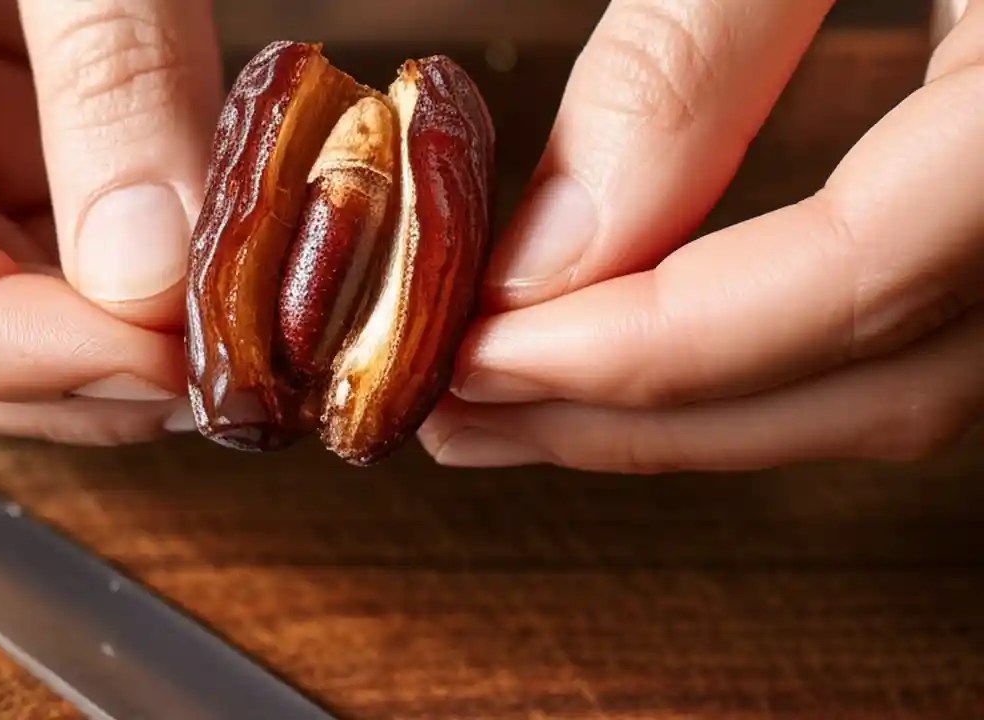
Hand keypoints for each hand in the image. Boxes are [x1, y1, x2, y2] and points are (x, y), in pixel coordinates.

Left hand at [421, 0, 983, 472]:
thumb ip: (693, 50)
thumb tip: (555, 250)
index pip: (861, 282)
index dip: (653, 350)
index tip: (476, 357)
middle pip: (878, 380)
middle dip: (648, 418)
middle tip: (463, 418)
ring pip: (902, 383)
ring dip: (699, 414)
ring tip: (524, 409)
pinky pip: (919, 328)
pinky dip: (770, 359)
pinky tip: (649, 349)